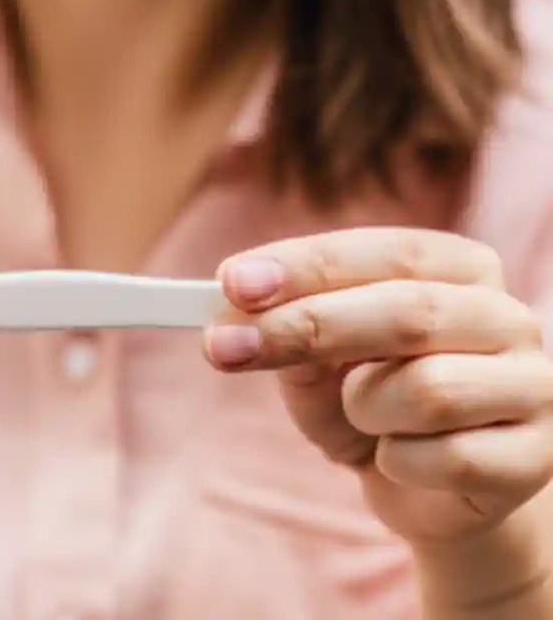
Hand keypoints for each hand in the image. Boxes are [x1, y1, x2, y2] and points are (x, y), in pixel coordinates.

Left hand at [205, 228, 552, 545]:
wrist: (431, 493)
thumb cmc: (370, 407)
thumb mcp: (318, 366)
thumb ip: (290, 335)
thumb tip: (235, 314)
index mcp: (460, 269)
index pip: (384, 251)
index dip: (306, 265)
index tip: (231, 283)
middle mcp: (508, 316)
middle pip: (406, 312)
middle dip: (307, 328)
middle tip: (223, 347)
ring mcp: (533, 386)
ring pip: (425, 390)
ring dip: (365, 410)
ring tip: (366, 418)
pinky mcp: (534, 458)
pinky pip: (442, 458)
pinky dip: (396, 464)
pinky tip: (402, 460)